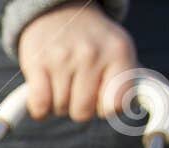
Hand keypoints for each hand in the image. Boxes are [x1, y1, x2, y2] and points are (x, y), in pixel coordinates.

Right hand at [16, 1, 136, 122]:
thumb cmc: (93, 42)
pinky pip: (39, 106)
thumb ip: (128, 82)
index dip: (105, 108)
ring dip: (59, 104)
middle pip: (83, 113)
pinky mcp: (37, 62)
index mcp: (119, 52)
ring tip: (62, 83)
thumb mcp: (118, 53)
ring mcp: (63, 58)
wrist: (61, 12)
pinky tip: (45, 94)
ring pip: (60, 109)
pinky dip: (40, 108)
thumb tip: (131, 105)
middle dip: (78, 108)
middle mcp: (92, 54)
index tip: (101, 98)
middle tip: (78, 89)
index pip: (115, 105)